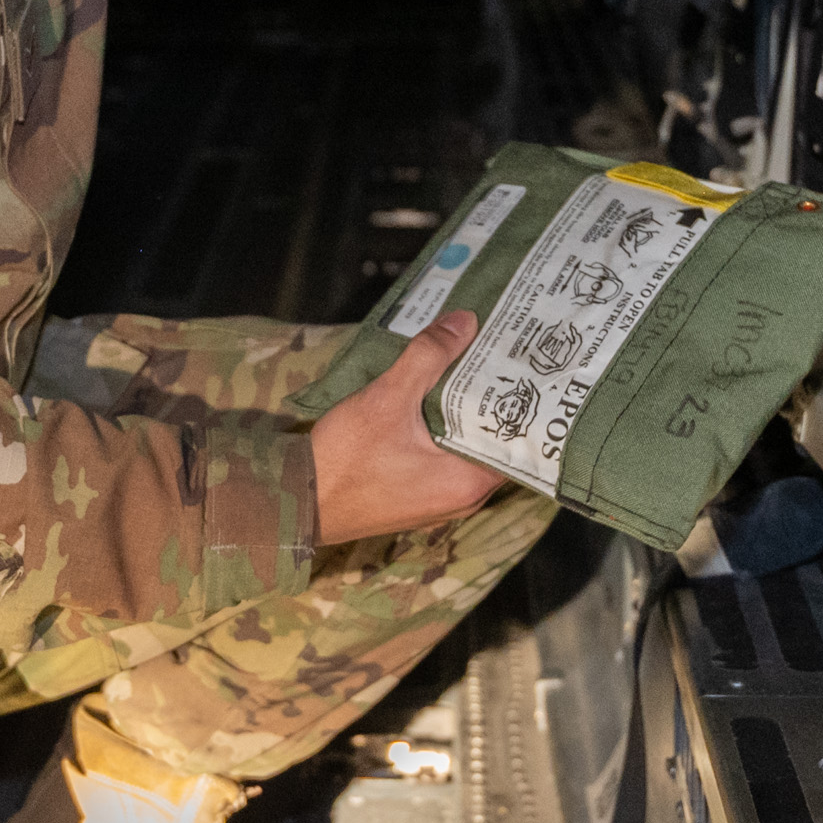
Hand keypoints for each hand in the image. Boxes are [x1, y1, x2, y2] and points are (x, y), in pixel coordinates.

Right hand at [308, 310, 506, 543]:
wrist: (295, 501)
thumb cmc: (344, 459)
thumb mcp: (387, 399)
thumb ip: (428, 357)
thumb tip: (465, 321)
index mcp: (469, 482)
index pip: (518, 438)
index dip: (523, 399)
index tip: (527, 364)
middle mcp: (464, 498)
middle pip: (494, 440)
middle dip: (494, 399)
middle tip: (501, 354)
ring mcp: (440, 501)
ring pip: (468, 448)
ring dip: (466, 413)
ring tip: (473, 366)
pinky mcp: (418, 497)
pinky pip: (446, 459)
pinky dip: (446, 430)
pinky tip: (436, 398)